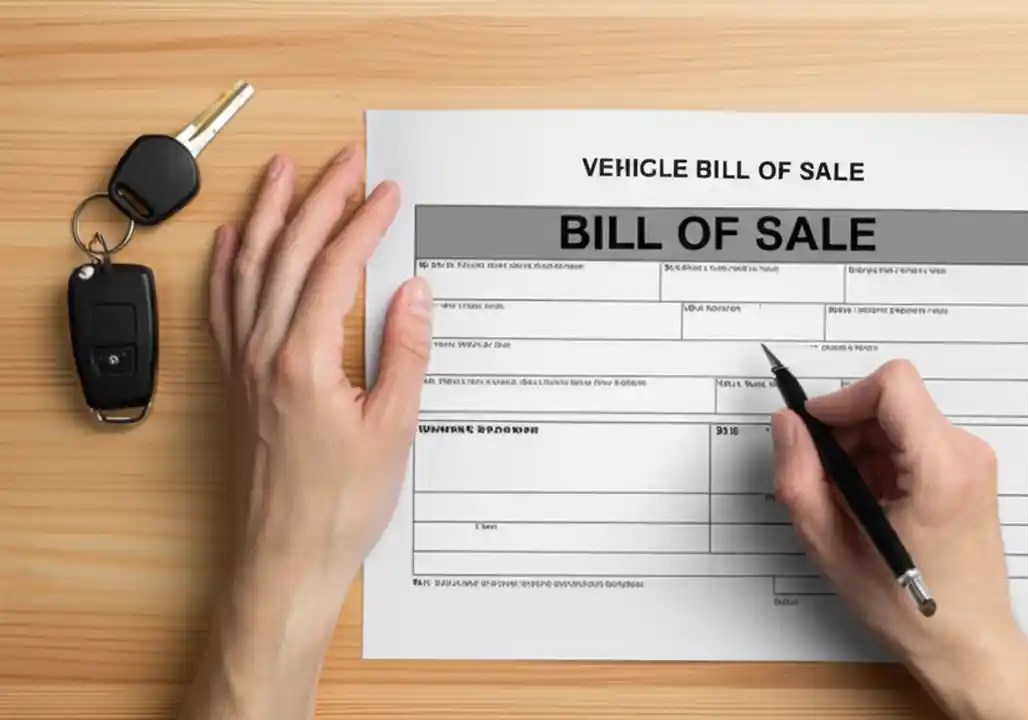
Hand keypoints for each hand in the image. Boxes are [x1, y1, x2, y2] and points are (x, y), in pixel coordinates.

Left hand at [182, 145, 431, 719]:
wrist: (284, 559)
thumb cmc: (338, 507)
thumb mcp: (393, 429)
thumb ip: (405, 352)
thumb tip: (414, 291)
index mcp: (305, 360)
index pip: (335, 266)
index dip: (363, 221)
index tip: (387, 192)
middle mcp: (263, 352)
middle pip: (288, 252)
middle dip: (318, 197)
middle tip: (345, 160)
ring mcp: (241, 365)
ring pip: (247, 268)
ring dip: (266, 214)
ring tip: (281, 172)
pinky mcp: (233, 382)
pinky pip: (222, 305)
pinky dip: (227, 264)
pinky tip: (232, 241)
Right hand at [771, 360, 1027, 719]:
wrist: (967, 642)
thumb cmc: (910, 606)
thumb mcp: (832, 546)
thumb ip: (800, 477)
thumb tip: (789, 425)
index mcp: (941, 469)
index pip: (893, 384)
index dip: (843, 398)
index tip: (815, 427)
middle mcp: (965, 455)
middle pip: (890, 402)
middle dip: (846, 432)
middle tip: (825, 480)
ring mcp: (971, 461)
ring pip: (897, 420)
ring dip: (861, 450)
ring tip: (851, 503)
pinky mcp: (967, 470)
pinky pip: (912, 440)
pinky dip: (881, 462)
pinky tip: (873, 505)